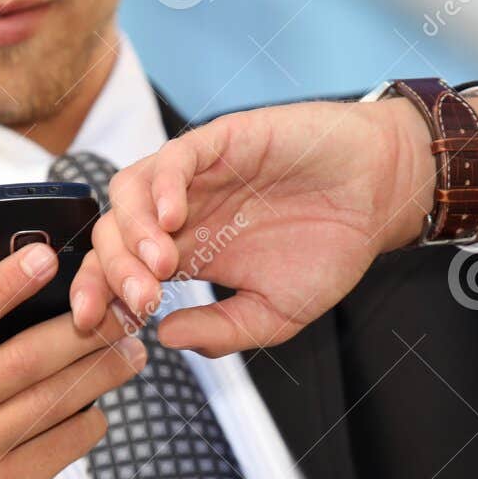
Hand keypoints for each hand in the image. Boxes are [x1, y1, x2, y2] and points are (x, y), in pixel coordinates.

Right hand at [0, 243, 143, 478]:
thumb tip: (44, 301)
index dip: (5, 283)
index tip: (47, 255)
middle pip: (25, 358)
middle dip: (86, 330)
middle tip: (127, 311)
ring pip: (57, 398)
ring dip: (105, 372)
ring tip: (132, 354)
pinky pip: (68, 440)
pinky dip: (92, 420)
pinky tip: (97, 411)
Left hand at [69, 97, 440, 356]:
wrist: (378, 198)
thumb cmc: (331, 250)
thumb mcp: (276, 313)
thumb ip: (222, 331)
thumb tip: (165, 337)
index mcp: (187, 254)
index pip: (118, 272)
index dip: (99, 297)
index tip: (100, 326)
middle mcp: (181, 213)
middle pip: (112, 235)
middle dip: (112, 272)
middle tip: (142, 301)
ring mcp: (196, 177)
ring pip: (129, 192)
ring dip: (133, 232)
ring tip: (161, 265)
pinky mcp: (220, 142)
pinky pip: (173, 157)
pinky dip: (162, 185)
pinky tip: (174, 217)